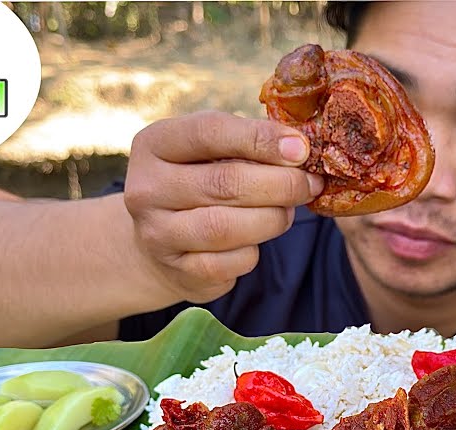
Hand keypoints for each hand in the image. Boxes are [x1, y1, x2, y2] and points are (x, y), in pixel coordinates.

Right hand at [124, 111, 323, 303]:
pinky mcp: (177, 271)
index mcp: (154, 144)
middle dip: (280, 184)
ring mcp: (157, 233)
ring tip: (287, 211)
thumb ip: (246, 142)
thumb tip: (299, 149)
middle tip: (309, 185)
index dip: (261, 139)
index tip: (301, 149)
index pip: (210, 132)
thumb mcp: (210, 151)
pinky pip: (230, 262)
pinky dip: (254, 251)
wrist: (161, 241)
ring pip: (227, 227)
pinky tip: (257, 240)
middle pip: (225, 183)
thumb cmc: (199, 182)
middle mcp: (146, 188)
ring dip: (272, 219)